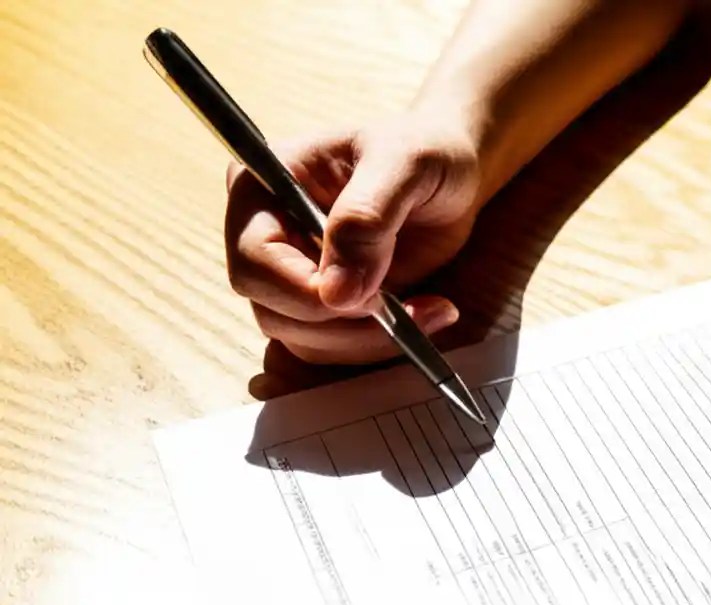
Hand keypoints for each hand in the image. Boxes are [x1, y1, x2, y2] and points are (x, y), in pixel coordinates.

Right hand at [224, 111, 480, 364]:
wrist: (454, 170)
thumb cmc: (426, 150)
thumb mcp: (405, 164)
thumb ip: (366, 217)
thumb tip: (334, 292)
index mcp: (262, 186)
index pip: (254, 260)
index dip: (306, 291)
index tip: (372, 295)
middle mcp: (266, 234)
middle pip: (272, 310)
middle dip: (343, 324)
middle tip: (407, 308)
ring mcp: (293, 273)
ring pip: (303, 339)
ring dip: (368, 339)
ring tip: (431, 309)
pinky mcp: (325, 302)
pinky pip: (335, 346)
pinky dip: (380, 342)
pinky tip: (426, 312)